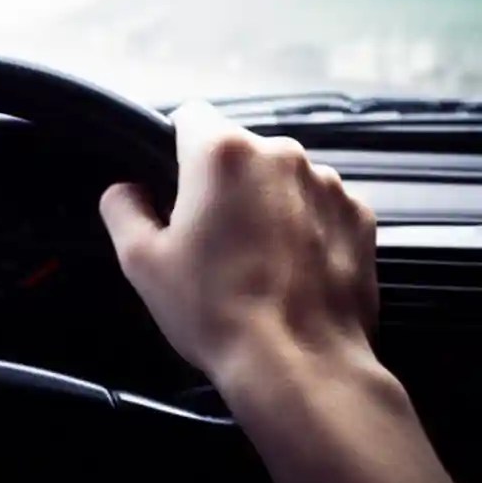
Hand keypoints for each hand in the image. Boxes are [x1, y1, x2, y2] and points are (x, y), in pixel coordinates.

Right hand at [99, 101, 459, 482]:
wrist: (301, 366)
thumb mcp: (140, 261)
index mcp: (222, 153)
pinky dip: (304, 226)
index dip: (173, 149)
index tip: (173, 190)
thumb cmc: (215, 311)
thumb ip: (122, 208)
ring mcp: (328, 184)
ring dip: (265, 203)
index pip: (189, 116)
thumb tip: (125, 190)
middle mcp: (281, 154)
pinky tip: (289, 271)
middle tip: (208, 240)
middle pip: (237, 150)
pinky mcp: (361, 216)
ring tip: (253, 261)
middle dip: (221, 183)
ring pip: (279, 178)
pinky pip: (319, 206)